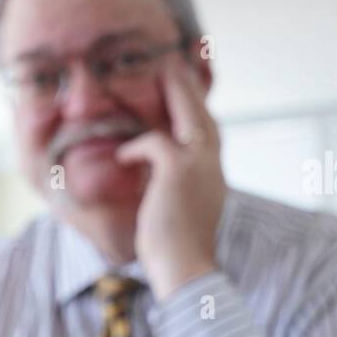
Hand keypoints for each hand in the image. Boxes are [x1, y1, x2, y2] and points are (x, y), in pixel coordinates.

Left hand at [114, 53, 226, 299]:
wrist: (186, 269)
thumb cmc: (176, 252)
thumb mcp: (179, 215)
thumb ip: (173, 192)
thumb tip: (155, 186)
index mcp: (214, 178)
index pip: (208, 137)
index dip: (198, 116)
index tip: (190, 98)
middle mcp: (212, 167)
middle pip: (203, 117)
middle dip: (190, 90)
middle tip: (177, 66)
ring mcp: (199, 166)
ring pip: (188, 117)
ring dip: (174, 93)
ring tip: (162, 73)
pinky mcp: (177, 171)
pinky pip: (153, 143)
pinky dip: (136, 147)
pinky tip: (123, 157)